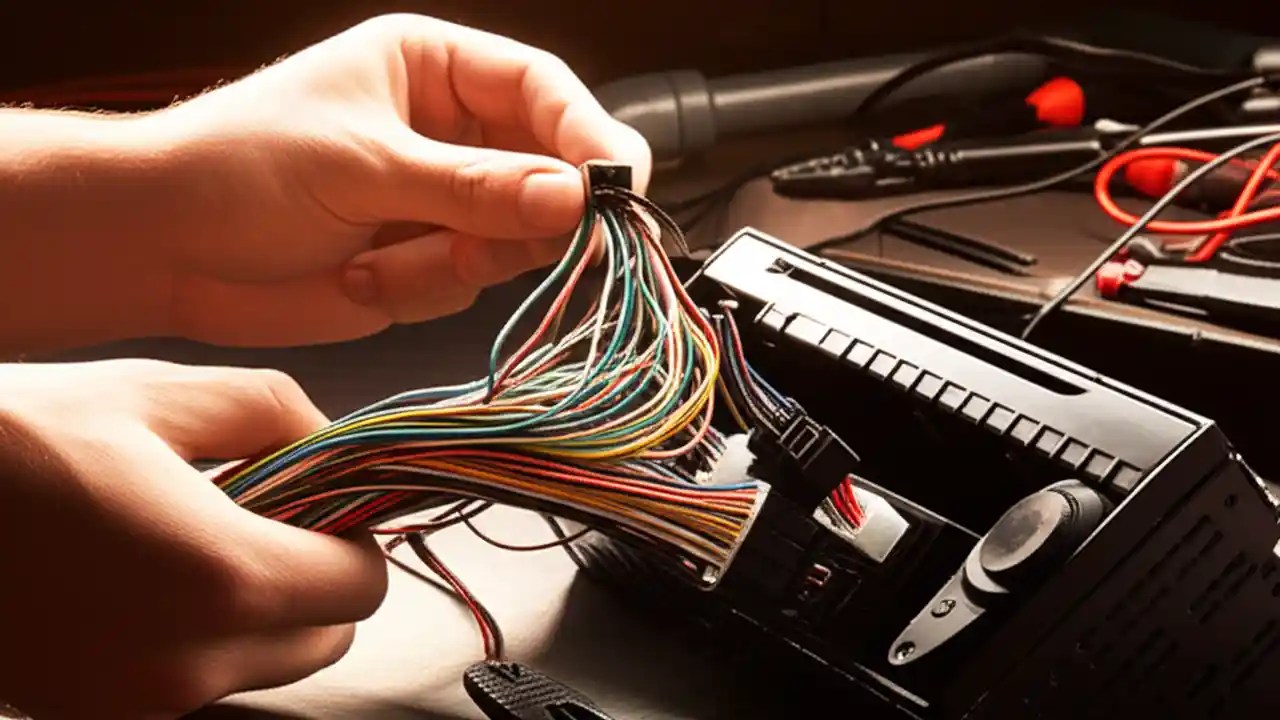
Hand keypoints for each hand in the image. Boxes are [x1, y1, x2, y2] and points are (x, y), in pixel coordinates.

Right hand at [0, 360, 386, 718]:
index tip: (320, 500)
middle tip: (267, 517)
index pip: (362, 585)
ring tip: (197, 542)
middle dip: (317, 578)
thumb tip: (330, 445)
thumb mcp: (160, 393)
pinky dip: (204, 639)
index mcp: (225, 581)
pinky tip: (150, 580)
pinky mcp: (98, 714)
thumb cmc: (19, 437)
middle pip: (325, 637)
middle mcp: (191, 663)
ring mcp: (141, 702)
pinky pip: (200, 682)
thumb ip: (276, 414)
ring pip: (268, 666)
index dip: (354, 535)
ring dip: (264, 613)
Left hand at [145, 13, 650, 345]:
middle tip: (504, 240)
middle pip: (551, 170)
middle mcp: (453, 132)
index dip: (589, 136)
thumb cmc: (238, 169)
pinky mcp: (431, 260)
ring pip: (521, 238)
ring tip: (385, 255)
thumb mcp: (363, 166)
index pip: (545, 92)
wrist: (163, 249)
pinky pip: (476, 283)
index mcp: (436, 69)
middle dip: (532, 214)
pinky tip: (362, 274)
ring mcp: (445, 200)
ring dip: (463, 259)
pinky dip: (427, 288)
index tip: (618, 185)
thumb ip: (474, 187)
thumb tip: (575, 197)